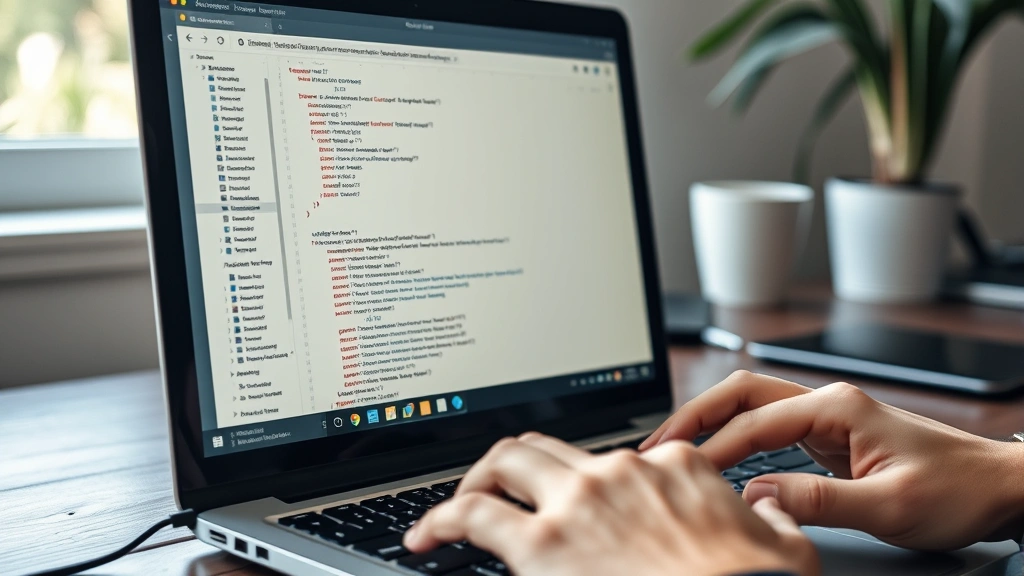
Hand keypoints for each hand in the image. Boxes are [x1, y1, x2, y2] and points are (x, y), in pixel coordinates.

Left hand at [404, 433, 818, 575]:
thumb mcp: (785, 548)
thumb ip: (771, 519)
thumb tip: (771, 512)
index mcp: (674, 467)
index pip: (621, 459)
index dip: (596, 480)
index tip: (582, 502)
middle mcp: (621, 471)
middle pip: (550, 446)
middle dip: (517, 463)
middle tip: (497, 487)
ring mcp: (580, 501)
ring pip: (506, 462)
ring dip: (477, 478)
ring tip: (456, 505)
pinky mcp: (543, 545)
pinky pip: (473, 516)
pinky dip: (442, 519)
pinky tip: (427, 535)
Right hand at [642, 371, 1023, 549]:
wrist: (998, 487)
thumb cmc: (956, 490)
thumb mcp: (888, 505)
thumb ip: (819, 499)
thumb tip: (758, 495)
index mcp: (837, 407)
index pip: (755, 423)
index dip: (713, 449)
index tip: (683, 473)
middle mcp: (827, 403)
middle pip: (741, 394)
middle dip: (695, 416)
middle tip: (656, 443)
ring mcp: (827, 417)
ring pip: (751, 407)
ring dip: (710, 423)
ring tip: (673, 448)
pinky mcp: (829, 436)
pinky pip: (768, 429)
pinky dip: (734, 438)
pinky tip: (715, 457)